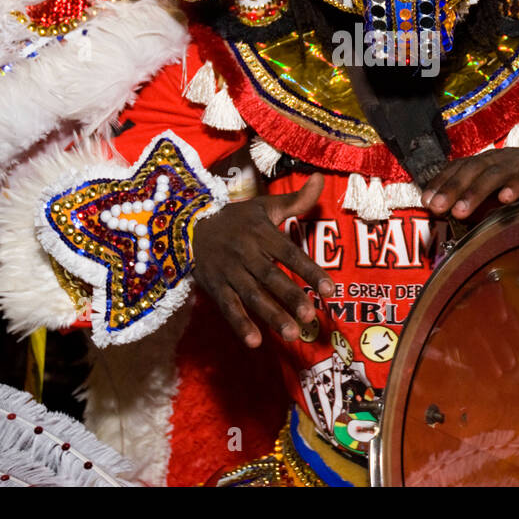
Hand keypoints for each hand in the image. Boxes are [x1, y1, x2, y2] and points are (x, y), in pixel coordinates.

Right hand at [191, 173, 333, 348]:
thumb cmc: (236, 219)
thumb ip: (297, 200)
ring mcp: (229, 272)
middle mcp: (246, 253)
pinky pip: (228, 308)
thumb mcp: (265, 206)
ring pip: (252, 296)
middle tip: (310, 316)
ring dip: (271, 316)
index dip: (310, 271)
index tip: (331, 289)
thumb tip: (320, 177)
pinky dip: (240, 325)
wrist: (188, 225)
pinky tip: (254, 342)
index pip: (290, 253)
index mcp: (262, 234)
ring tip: (291, 334)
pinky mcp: (215, 287)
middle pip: (271, 278)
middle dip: (290, 297)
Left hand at [420, 147, 518, 219]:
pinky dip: (515, 186)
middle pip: (472, 169)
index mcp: (490, 163)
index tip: (425, 201)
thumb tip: (451, 218)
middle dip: (452, 188)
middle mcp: (503, 158)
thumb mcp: (502, 195)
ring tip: (461, 212)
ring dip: (476, 192)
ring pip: (495, 172)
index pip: (460, 167)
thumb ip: (481, 204)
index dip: (442, 181)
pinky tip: (504, 200)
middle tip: (436, 207)